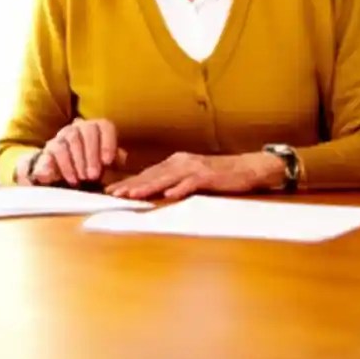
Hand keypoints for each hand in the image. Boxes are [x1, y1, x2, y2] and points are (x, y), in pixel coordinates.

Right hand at [26, 119, 124, 186]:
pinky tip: (63, 177)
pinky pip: (52, 152)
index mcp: (97, 129)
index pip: (104, 127)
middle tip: (93, 176)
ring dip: (76, 161)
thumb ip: (116, 161)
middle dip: (90, 155)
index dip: (107, 143)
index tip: (108, 162)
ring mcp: (62, 137)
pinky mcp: (49, 149)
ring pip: (69, 140)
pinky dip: (57, 165)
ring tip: (81, 179)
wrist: (67, 174)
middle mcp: (78, 128)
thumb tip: (121, 158)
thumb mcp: (108, 165)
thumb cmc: (93, 167)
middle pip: (85, 132)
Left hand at [106, 151, 283, 200]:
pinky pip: (192, 183)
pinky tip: (169, 195)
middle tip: (112, 193)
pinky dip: (180, 189)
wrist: (248, 168)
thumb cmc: (219, 175)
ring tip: (133, 195)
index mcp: (175, 163)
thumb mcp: (191, 176)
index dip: (128, 182)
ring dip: (148, 187)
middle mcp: (181, 162)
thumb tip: (154, 191)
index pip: (147, 174)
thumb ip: (173, 180)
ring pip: (166, 178)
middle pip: (151, 175)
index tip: (111, 190)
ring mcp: (194, 168)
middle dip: (131, 185)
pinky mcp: (209, 176)